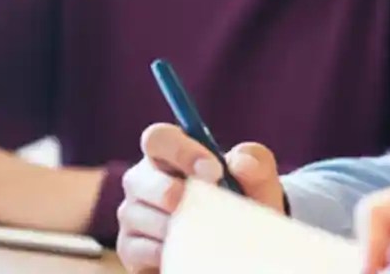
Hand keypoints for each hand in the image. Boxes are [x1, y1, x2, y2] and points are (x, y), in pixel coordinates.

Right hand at [116, 123, 283, 273]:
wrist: (240, 244)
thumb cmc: (244, 201)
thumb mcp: (258, 180)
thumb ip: (254, 162)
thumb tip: (239, 163)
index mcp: (170, 154)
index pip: (158, 138)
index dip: (181, 151)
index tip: (214, 171)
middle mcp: (144, 181)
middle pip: (136, 178)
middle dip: (171, 192)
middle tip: (204, 205)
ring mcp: (133, 214)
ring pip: (139, 217)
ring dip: (179, 226)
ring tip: (207, 230)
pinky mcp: (131, 248)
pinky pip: (141, 250)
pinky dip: (171, 251)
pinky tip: (192, 250)